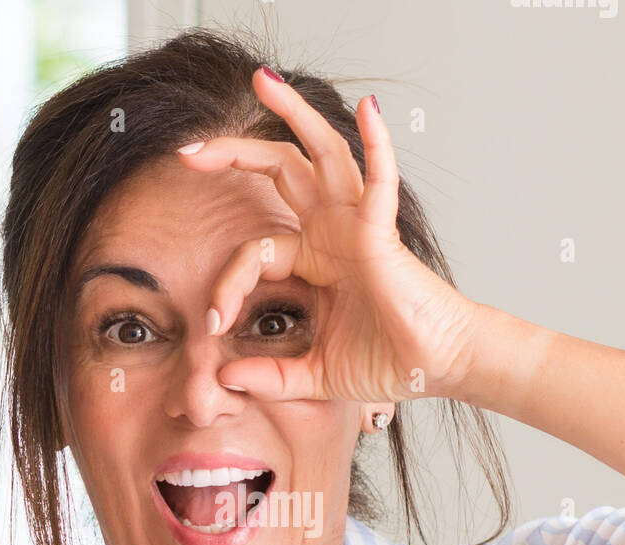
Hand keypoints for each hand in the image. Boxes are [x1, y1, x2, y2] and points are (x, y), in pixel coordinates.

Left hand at [176, 66, 483, 405]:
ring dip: (293, 114)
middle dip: (233, 154)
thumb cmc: (388, 363)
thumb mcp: (313, 375)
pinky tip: (368, 109)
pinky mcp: (382, 232)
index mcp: (315, 260)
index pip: (254, 251)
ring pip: (322, 153)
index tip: (215, 323)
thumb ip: (270, 377)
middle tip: (188, 149)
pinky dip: (377, 143)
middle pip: (280, 172)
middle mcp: (332, 232)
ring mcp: (357, 225)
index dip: (227, 283)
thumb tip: (223, 381)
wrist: (436, 368)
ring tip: (262, 81)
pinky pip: (380, 181)